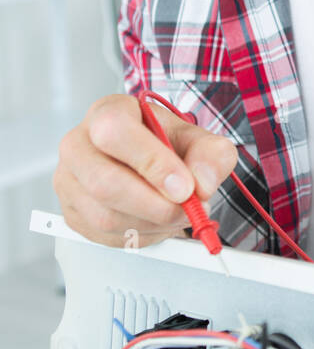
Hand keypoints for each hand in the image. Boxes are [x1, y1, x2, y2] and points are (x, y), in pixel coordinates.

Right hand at [53, 93, 237, 248]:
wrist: (150, 164)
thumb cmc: (166, 145)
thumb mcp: (198, 140)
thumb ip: (210, 155)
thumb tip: (202, 184)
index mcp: (107, 112)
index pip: (115, 132)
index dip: (152, 164)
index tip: (184, 187)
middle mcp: (78, 144)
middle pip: (105, 183)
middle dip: (156, 207)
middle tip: (188, 210)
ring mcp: (68, 180)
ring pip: (105, 216)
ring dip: (152, 224)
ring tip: (176, 214)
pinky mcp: (71, 212)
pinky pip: (104, 236)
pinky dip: (139, 235)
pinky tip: (154, 221)